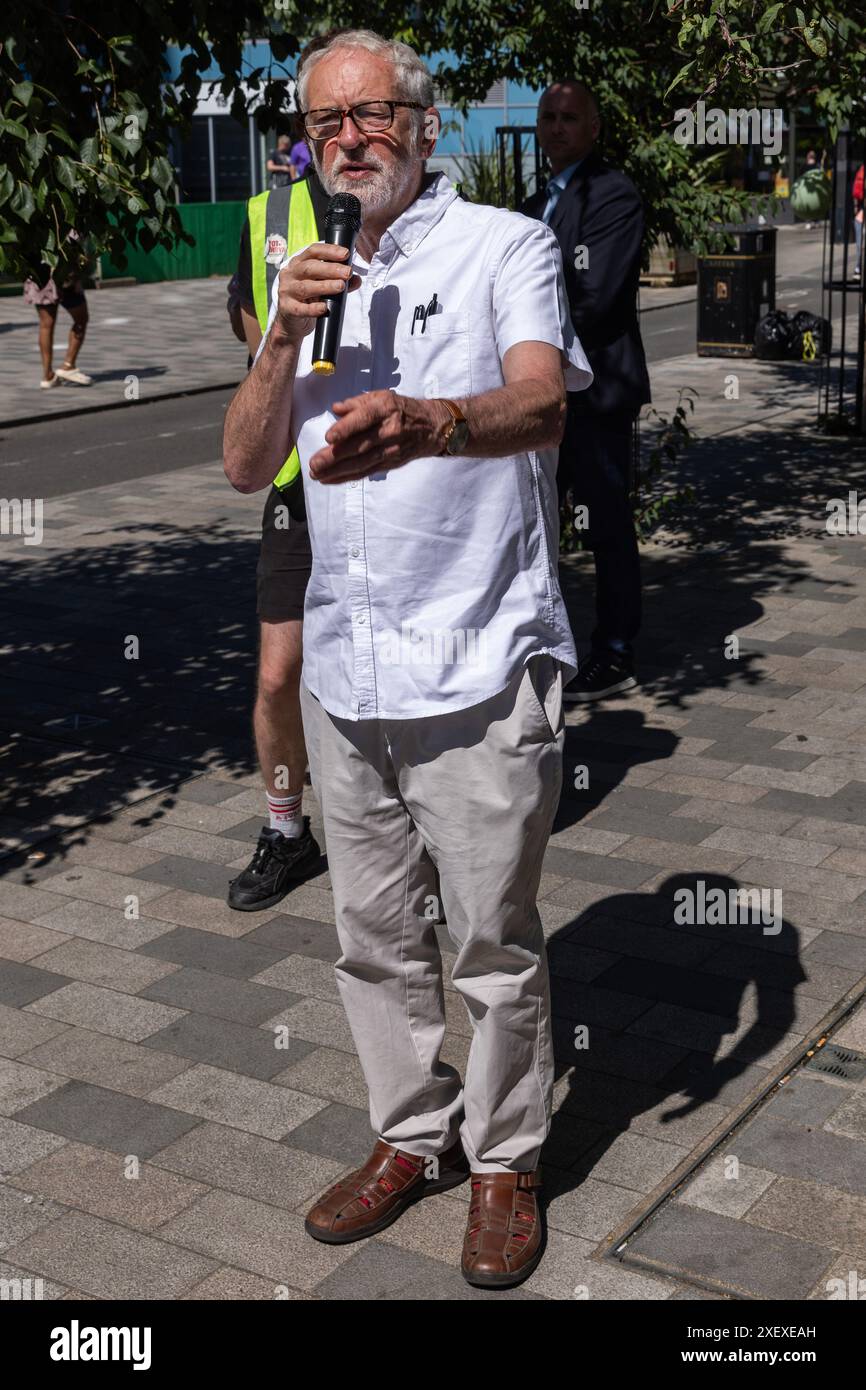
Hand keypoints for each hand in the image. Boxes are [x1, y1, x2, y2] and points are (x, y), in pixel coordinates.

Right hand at [273, 243, 360, 346]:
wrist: (291, 322)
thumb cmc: (308, 299)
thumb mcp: (323, 286)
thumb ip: (339, 281)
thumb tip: (357, 279)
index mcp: (298, 263)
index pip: (313, 251)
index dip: (329, 251)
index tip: (345, 254)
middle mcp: (290, 274)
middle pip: (309, 268)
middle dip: (330, 269)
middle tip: (347, 272)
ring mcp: (287, 291)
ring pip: (305, 287)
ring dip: (325, 286)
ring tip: (340, 286)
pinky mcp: (287, 308)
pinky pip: (300, 309)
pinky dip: (313, 309)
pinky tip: (324, 308)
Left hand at [308, 390, 450, 482]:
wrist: (431, 428)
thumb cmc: (401, 409)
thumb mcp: (382, 396)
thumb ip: (357, 403)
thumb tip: (336, 409)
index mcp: (385, 409)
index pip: (364, 418)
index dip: (346, 428)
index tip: (329, 437)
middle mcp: (389, 431)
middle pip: (360, 446)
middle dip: (335, 457)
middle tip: (314, 463)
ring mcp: (390, 450)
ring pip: (361, 463)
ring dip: (337, 471)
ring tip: (317, 474)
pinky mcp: (389, 463)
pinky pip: (365, 472)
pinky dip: (346, 477)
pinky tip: (329, 479)